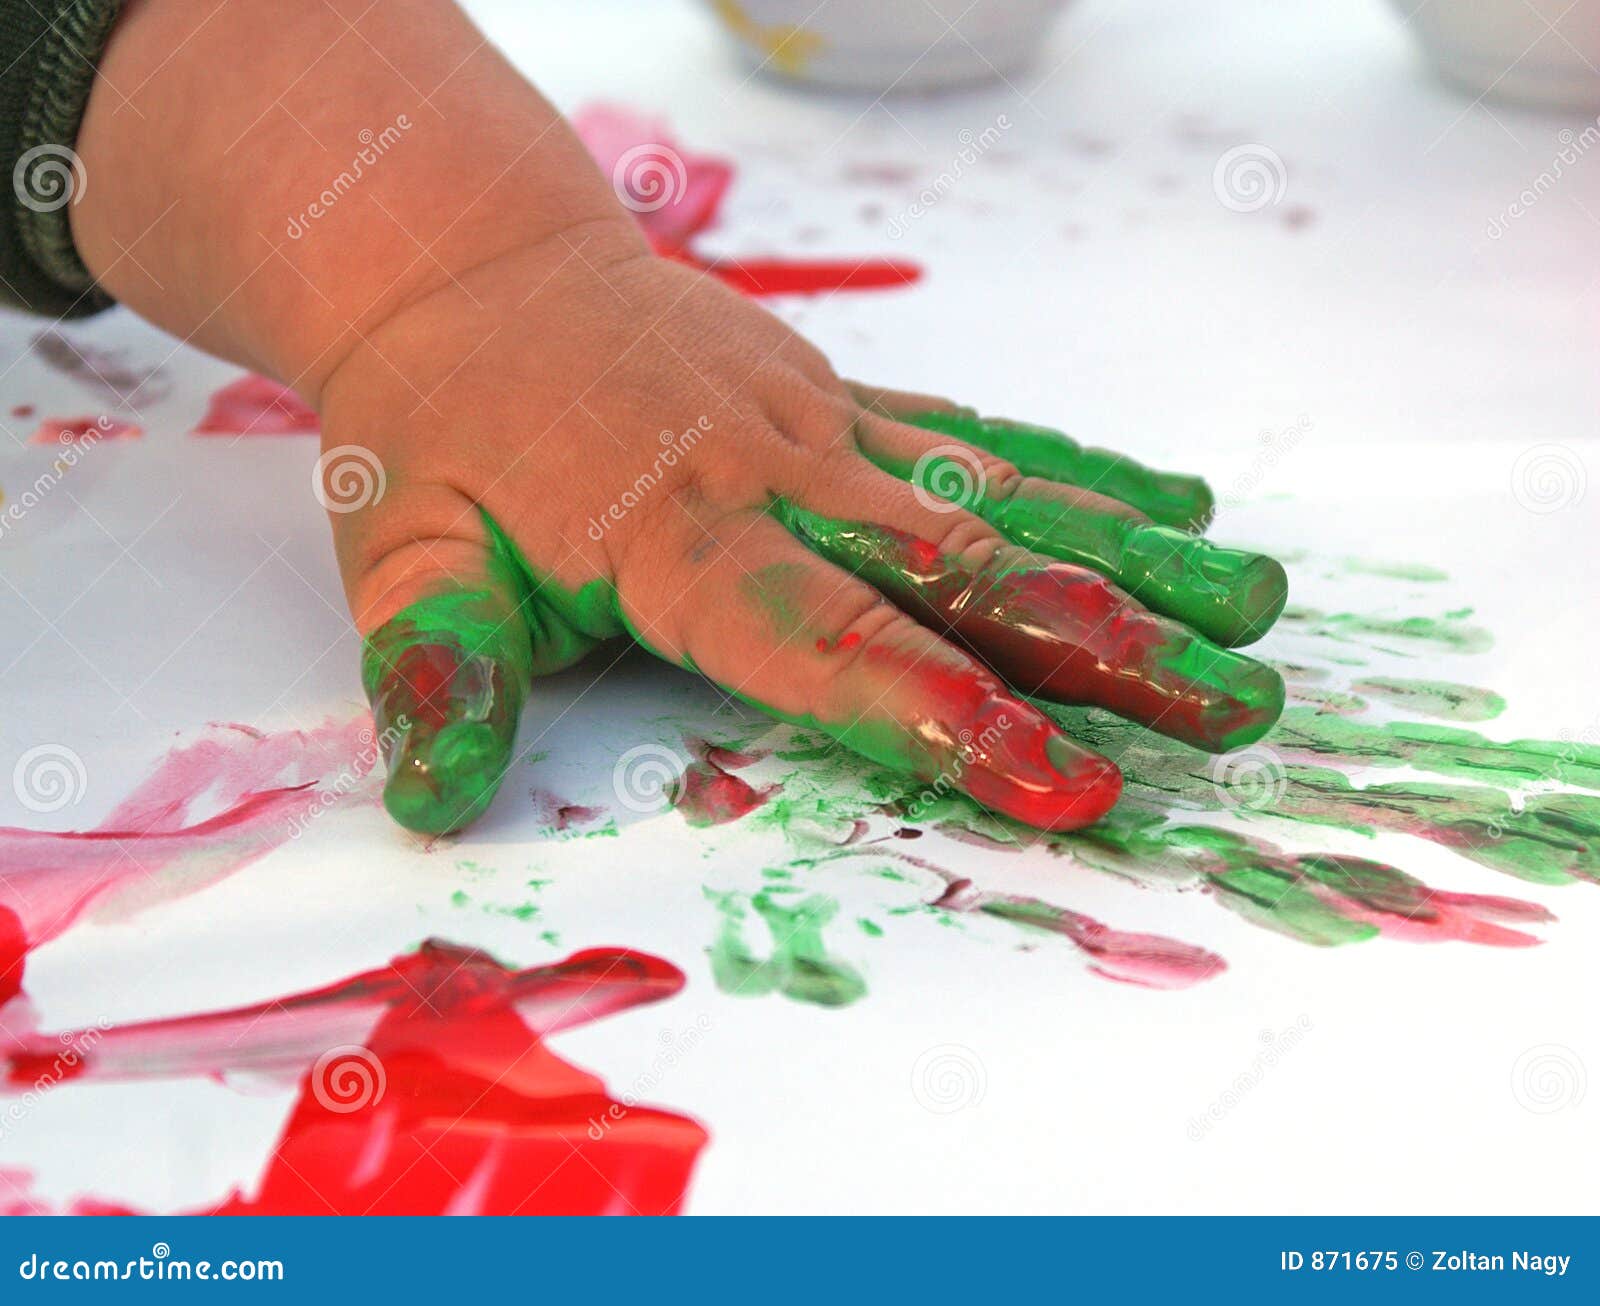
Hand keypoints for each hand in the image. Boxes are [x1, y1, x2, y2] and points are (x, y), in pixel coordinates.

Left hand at [324, 228, 1287, 834]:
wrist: (470, 268)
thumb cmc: (439, 428)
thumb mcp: (403, 552)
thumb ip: (438, 671)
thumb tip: (433, 799)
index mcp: (677, 537)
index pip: (826, 641)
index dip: (944, 712)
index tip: (1060, 775)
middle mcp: (777, 478)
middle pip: (963, 571)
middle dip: (1105, 648)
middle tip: (1231, 710)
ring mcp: (824, 429)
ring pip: (1000, 500)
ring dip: (1134, 561)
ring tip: (1252, 613)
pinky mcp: (841, 398)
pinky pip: (976, 438)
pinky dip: (1079, 472)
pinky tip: (1173, 505)